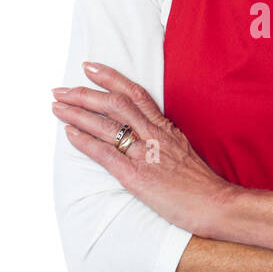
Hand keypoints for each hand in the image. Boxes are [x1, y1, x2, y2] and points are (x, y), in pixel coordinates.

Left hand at [51, 62, 234, 234]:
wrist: (216, 203)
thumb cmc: (201, 183)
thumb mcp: (183, 149)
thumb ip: (163, 138)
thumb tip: (144, 133)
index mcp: (165, 127)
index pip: (135, 93)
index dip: (110, 77)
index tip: (89, 68)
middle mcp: (154, 135)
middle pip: (115, 104)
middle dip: (84, 94)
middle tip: (61, 89)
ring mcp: (145, 154)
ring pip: (106, 125)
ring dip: (77, 114)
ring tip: (57, 106)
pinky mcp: (136, 176)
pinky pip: (105, 154)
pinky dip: (85, 141)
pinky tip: (70, 133)